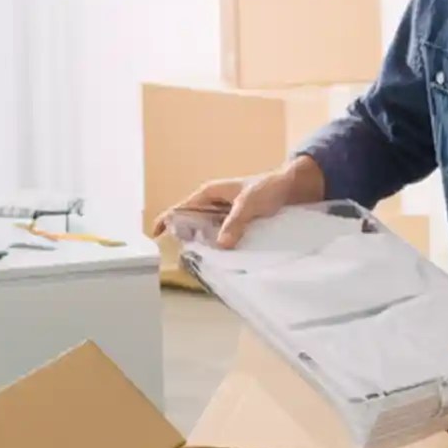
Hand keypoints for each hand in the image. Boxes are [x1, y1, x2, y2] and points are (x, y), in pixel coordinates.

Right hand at [151, 155, 325, 247]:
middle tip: (183, 256)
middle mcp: (213, 203)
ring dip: (203, 243)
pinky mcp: (235, 222)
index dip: (167, 220)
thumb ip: (235, 223)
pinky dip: (219, 244)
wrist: (291, 186)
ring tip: (199, 260)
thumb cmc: (268, 188)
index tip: (156, 235)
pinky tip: (220, 257)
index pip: (181, 207)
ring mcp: (224, 213)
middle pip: (191, 222)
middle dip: (185, 237)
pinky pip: (221, 235)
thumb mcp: (249, 204)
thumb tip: (221, 244)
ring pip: (206, 231)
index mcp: (209, 193)